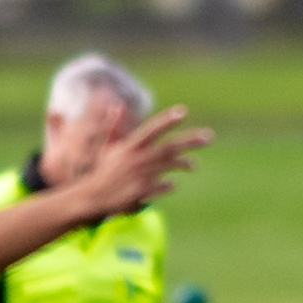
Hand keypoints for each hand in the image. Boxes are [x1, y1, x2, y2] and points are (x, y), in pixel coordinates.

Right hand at [72, 105, 211, 218]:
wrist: (93, 198)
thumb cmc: (102, 171)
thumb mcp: (108, 147)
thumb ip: (115, 126)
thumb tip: (117, 104)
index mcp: (129, 146)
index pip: (152, 130)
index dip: (167, 120)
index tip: (183, 112)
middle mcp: (137, 159)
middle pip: (169, 147)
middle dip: (190, 141)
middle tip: (209, 137)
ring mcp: (141, 176)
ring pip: (169, 166)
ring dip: (183, 163)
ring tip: (193, 164)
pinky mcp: (143, 192)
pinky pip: (164, 186)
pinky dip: (169, 184)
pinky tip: (173, 183)